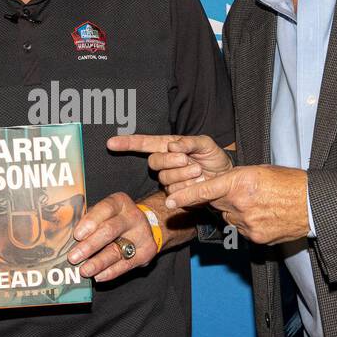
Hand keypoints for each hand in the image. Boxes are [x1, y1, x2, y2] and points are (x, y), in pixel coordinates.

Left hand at [68, 192, 157, 281]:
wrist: (145, 226)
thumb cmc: (114, 219)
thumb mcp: (103, 213)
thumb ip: (88, 220)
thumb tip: (65, 236)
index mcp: (119, 202)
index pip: (105, 209)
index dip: (90, 222)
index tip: (77, 235)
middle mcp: (133, 216)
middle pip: (110, 231)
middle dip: (90, 246)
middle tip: (73, 257)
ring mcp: (142, 234)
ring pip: (117, 251)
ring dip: (98, 263)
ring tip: (84, 271)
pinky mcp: (147, 252)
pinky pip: (126, 265)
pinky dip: (110, 272)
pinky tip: (98, 276)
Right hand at [107, 134, 233, 193]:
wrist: (225, 179)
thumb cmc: (214, 158)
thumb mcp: (206, 144)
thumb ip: (190, 142)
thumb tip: (172, 145)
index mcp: (168, 146)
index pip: (144, 144)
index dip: (127, 143)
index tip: (111, 143)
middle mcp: (165, 163)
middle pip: (154, 162)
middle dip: (170, 161)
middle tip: (187, 160)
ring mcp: (168, 180)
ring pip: (165, 178)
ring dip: (183, 175)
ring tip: (199, 172)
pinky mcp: (174, 194)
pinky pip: (174, 191)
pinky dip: (188, 187)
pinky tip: (197, 184)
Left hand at [165, 166, 308, 245]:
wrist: (313, 204)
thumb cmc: (289, 182)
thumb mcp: (259, 171)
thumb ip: (235, 180)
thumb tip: (219, 189)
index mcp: (240, 183)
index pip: (206, 190)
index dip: (185, 196)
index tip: (169, 200)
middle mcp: (240, 204)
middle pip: (218, 205)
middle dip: (224, 200)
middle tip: (245, 194)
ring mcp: (248, 224)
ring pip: (229, 219)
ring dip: (237, 212)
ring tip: (260, 205)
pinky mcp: (255, 238)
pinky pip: (242, 231)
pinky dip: (248, 224)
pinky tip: (264, 217)